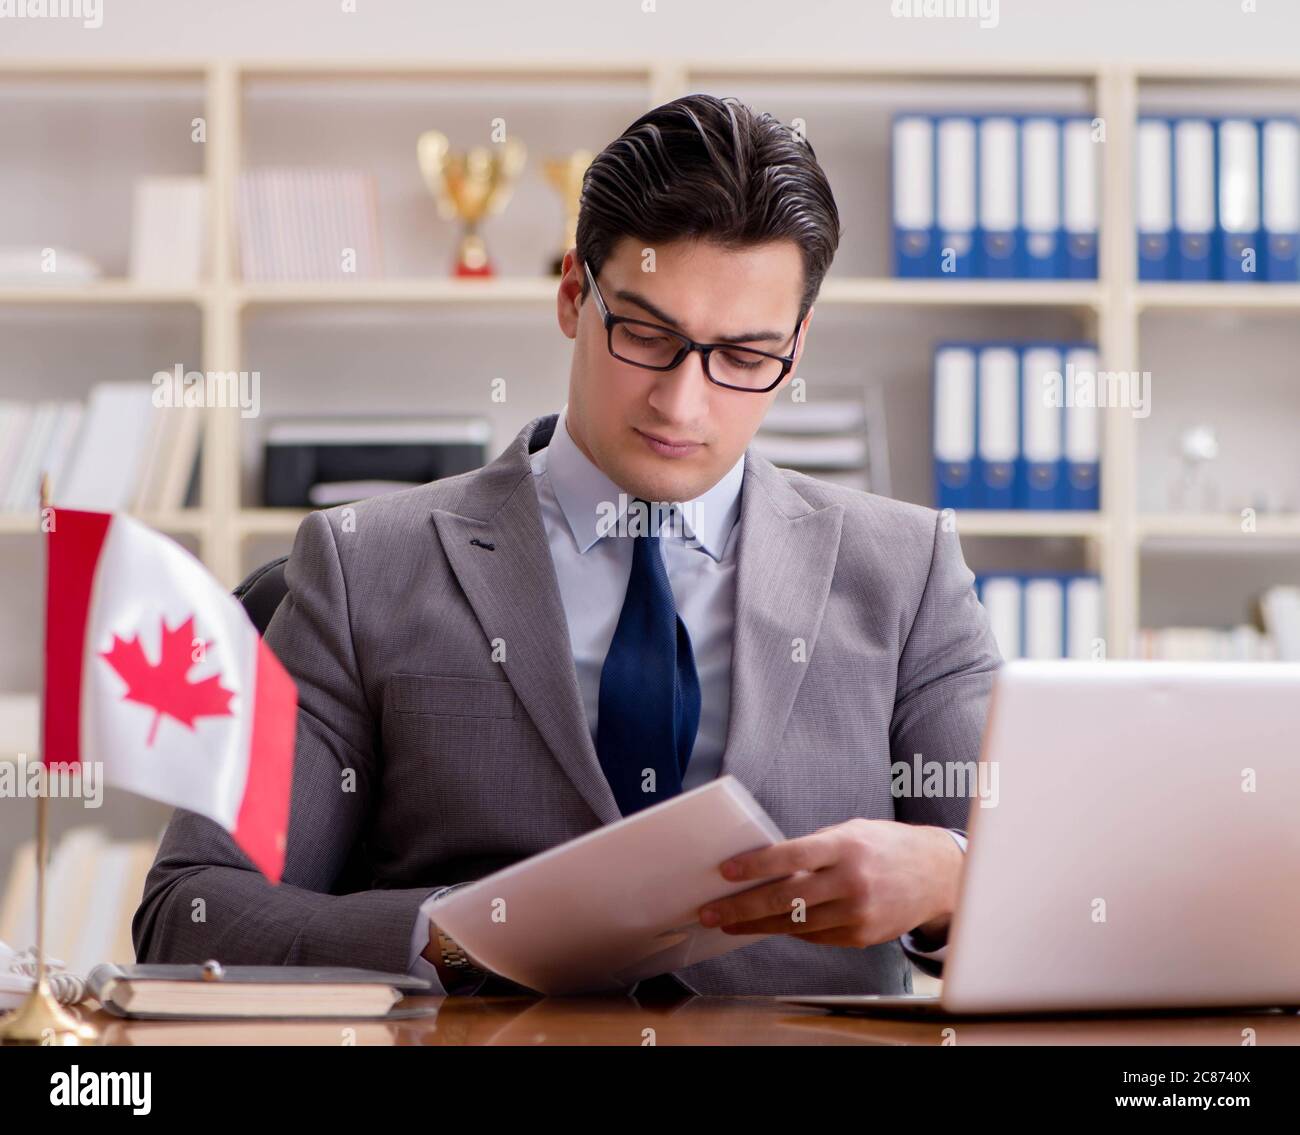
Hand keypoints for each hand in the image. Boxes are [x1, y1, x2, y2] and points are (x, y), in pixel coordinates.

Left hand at [697, 820, 963, 949]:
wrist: (936, 874)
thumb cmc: (885, 846)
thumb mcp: (850, 832)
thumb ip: (813, 848)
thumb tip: (766, 864)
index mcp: (846, 846)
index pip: (792, 856)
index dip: (756, 865)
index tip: (726, 872)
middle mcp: (852, 881)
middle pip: (786, 898)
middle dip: (742, 906)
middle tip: (712, 911)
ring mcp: (857, 913)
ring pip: (795, 924)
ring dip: (757, 924)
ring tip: (729, 923)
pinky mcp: (861, 936)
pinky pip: (815, 936)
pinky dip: (790, 930)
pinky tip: (768, 925)